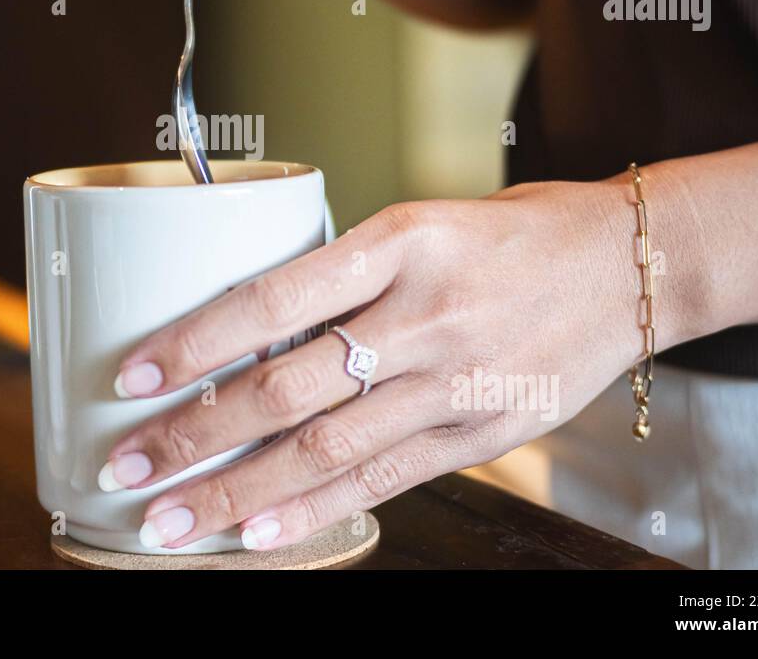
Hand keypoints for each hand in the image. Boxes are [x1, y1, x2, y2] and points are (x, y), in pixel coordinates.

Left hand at [100, 179, 668, 549]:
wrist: (629, 265)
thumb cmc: (510, 233)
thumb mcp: (420, 223)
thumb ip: (343, 277)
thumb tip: (248, 332)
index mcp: (400, 242)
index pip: (272, 299)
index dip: (193, 343)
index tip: (132, 376)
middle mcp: (425, 314)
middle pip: (288, 389)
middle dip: (194, 434)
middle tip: (128, 465)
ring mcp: (458, 380)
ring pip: (327, 449)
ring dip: (239, 492)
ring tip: (173, 518)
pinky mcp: (485, 431)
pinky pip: (388, 480)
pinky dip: (317, 510)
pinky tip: (262, 534)